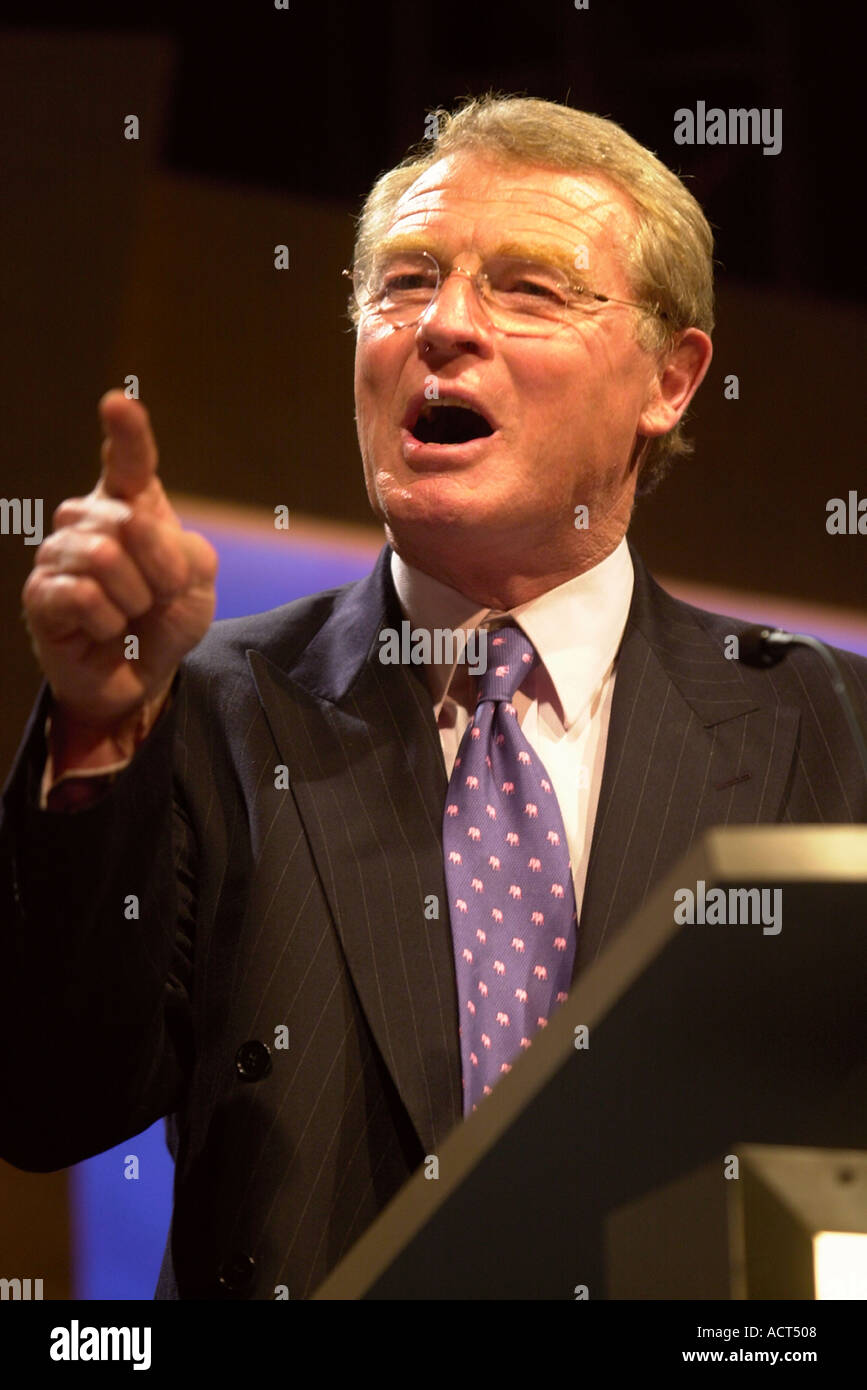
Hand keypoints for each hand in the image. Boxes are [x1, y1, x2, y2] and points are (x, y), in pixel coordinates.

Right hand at [23, 392, 217, 757]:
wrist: (143, 675)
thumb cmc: (166, 619)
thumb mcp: (198, 582)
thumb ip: (186, 546)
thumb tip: (137, 527)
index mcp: (131, 505)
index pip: (129, 462)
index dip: (125, 433)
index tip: (117, 402)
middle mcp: (88, 519)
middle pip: (129, 521)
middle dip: (161, 571)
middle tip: (157, 599)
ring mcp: (59, 554)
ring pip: (104, 558)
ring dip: (134, 599)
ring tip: (129, 615)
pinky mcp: (41, 594)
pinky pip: (82, 595)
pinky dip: (107, 620)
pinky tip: (103, 630)